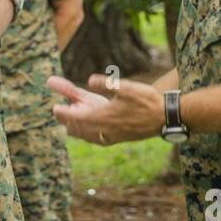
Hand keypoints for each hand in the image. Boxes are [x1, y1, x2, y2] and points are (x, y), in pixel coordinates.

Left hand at [47, 74, 165, 144]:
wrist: (166, 117)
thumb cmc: (147, 101)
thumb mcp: (126, 87)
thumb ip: (106, 84)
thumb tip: (89, 80)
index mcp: (104, 118)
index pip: (76, 118)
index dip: (63, 113)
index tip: (54, 108)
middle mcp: (106, 130)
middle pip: (78, 130)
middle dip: (67, 122)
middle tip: (58, 113)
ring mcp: (113, 136)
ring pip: (87, 137)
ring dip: (77, 130)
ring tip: (69, 123)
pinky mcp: (120, 138)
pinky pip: (97, 140)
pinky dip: (88, 135)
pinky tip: (90, 131)